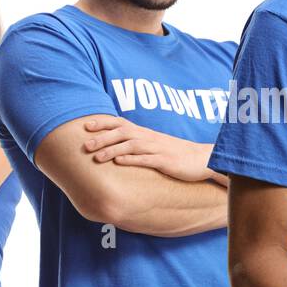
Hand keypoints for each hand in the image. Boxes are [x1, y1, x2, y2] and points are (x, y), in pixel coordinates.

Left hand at [82, 115, 216, 183]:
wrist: (201, 159)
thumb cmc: (174, 153)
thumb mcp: (154, 145)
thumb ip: (136, 143)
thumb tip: (116, 147)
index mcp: (145, 133)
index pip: (120, 123)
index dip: (103, 123)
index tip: (85, 126)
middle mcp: (149, 137)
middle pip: (122, 132)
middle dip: (102, 138)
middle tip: (85, 145)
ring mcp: (157, 149)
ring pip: (132, 145)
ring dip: (113, 150)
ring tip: (97, 158)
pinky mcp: (165, 161)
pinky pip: (147, 159)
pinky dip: (132, 160)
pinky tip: (119, 163)